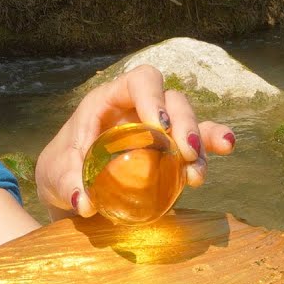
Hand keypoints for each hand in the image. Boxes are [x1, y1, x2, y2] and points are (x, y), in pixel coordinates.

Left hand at [36, 64, 235, 217]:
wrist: (71, 187)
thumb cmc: (60, 169)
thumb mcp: (56, 175)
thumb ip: (68, 185)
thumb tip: (85, 203)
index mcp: (109, 100)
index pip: (139, 81)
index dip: (153, 97)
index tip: (160, 126)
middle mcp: (138, 108)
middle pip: (172, 100)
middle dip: (184, 123)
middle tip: (187, 152)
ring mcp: (158, 128)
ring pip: (189, 120)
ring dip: (201, 141)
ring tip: (197, 173)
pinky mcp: (170, 150)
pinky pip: (198, 141)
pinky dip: (213, 144)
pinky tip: (227, 149)